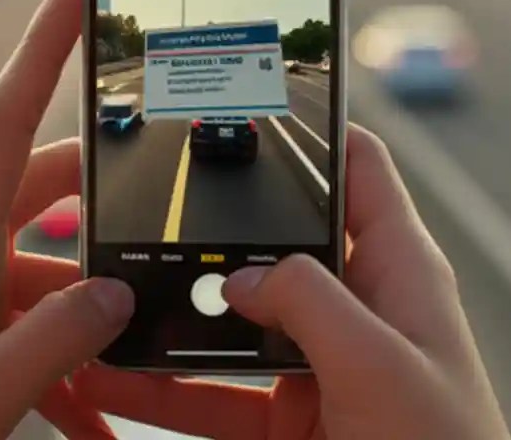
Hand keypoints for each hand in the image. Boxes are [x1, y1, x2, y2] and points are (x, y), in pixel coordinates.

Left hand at [0, 0, 132, 439]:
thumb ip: (59, 340)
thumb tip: (117, 290)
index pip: (5, 122)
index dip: (43, 45)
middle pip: (46, 201)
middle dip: (105, 231)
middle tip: (155, 259)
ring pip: (38, 272)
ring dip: (80, 327)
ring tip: (116, 399)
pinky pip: (12, 313)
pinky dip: (52, 355)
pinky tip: (85, 414)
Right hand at [72, 126, 510, 439]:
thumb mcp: (380, 363)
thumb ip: (310, 303)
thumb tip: (241, 275)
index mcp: (398, 270)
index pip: (359, 168)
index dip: (314, 127)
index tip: (247, 102)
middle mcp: (357, 308)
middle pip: (275, 245)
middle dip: (210, 236)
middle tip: (142, 218)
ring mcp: (320, 363)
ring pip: (233, 323)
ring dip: (174, 320)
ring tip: (112, 306)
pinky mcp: (291, 416)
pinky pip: (217, 392)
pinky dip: (167, 388)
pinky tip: (121, 380)